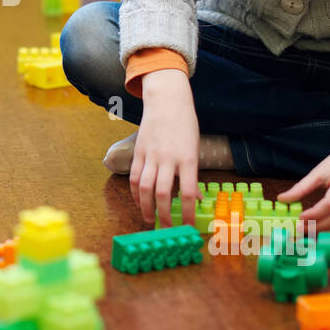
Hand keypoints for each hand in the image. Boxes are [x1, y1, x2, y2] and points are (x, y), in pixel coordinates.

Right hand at [130, 70, 199, 227]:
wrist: (167, 100)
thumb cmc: (185, 125)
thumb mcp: (195, 148)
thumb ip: (192, 175)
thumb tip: (194, 199)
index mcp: (187, 159)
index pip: (186, 193)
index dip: (186, 213)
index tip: (187, 227)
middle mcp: (168, 158)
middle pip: (162, 193)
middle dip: (164, 215)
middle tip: (167, 228)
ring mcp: (151, 155)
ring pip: (145, 188)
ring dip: (146, 207)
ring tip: (149, 219)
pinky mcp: (139, 152)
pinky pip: (135, 177)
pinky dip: (135, 192)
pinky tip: (139, 201)